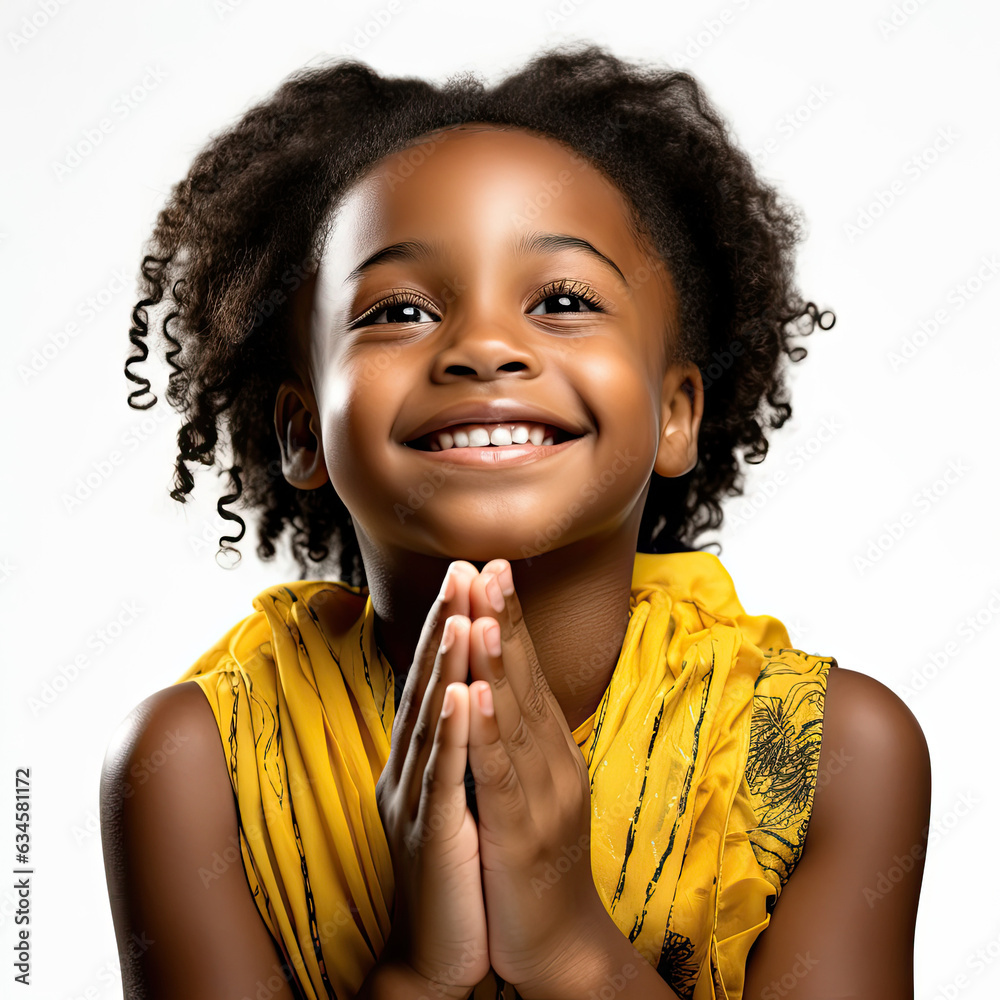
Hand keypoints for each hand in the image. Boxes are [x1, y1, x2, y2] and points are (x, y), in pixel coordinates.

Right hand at [374, 560, 492, 997]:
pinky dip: (452, 732)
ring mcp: (418, 799)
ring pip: (433, 718)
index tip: (470, 572)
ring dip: (446, 664)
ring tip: (461, 610)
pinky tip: (463, 694)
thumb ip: (453, 743)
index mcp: (421, 755)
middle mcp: (412, 767)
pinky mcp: (432, 835)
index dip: (450, 623)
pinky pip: (443, 776)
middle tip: (462, 566)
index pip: (437, 675)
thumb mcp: (453, 792)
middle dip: (446, 622)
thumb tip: (467, 690)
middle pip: (429, 682)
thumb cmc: (455, 865)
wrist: (440, 950)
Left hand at [463, 559, 610, 995]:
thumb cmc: (531, 857)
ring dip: (498, 659)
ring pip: (515, 716)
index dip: (509, 617)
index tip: (493, 566)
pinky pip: (501, 774)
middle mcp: (552, 760)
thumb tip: (492, 683)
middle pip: (524, 678)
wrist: (558, 942)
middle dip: (504, 618)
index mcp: (547, 747)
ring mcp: (542, 795)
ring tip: (483, 609)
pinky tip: (477, 693)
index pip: (526, 670)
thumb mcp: (527, 784)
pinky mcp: (522, 833)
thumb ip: (513, 734)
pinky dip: (489, 731)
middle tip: (490, 563)